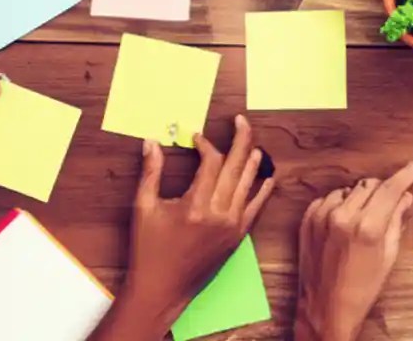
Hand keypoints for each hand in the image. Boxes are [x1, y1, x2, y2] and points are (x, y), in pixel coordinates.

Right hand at [117, 117, 274, 328]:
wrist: (161, 290)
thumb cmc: (148, 250)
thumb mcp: (143, 209)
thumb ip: (150, 173)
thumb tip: (151, 142)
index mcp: (196, 205)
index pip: (211, 162)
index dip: (205, 145)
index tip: (196, 137)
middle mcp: (219, 214)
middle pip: (236, 167)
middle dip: (241, 140)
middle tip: (241, 121)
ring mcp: (232, 227)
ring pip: (248, 185)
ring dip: (253, 162)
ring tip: (255, 144)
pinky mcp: (237, 238)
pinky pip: (255, 209)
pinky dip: (262, 191)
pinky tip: (268, 178)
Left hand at [293, 162, 412, 340]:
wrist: (326, 307)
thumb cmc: (362, 287)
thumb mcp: (388, 256)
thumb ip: (396, 221)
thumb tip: (404, 198)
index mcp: (367, 226)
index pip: (389, 189)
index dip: (404, 176)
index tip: (412, 168)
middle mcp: (343, 216)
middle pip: (368, 184)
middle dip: (381, 190)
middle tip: (387, 203)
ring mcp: (321, 216)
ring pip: (348, 189)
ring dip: (358, 198)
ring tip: (362, 219)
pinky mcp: (307, 219)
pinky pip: (328, 199)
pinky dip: (339, 205)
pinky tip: (343, 222)